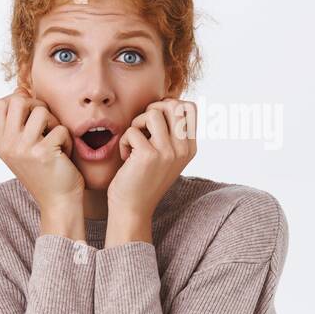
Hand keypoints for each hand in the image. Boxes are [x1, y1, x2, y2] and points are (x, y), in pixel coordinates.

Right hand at [0, 86, 83, 214]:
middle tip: (45, 123)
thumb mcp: (22, 148)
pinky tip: (64, 154)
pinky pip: (60, 128)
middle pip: (18, 100)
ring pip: (41, 110)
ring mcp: (23, 149)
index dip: (19, 100)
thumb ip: (18, 124)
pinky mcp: (42, 152)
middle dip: (37, 105)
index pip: (0, 103)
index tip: (31, 115)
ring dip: (54, 122)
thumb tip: (21, 90)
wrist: (57, 201)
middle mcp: (7, 145)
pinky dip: (68, 140)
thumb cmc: (44, 172)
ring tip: (56, 139)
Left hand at [108, 97, 196, 216]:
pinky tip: (125, 157)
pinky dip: (124, 141)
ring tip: (133, 142)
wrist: (133, 209)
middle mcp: (183, 149)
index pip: (190, 107)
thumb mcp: (166, 157)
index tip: (154, 120)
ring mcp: (168, 152)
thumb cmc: (143, 180)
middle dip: (152, 110)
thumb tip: (164, 104)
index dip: (169, 105)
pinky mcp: (148, 156)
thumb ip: (170, 135)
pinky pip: (132, 130)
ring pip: (152, 113)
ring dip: (136, 124)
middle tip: (142, 128)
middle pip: (173, 105)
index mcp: (190, 148)